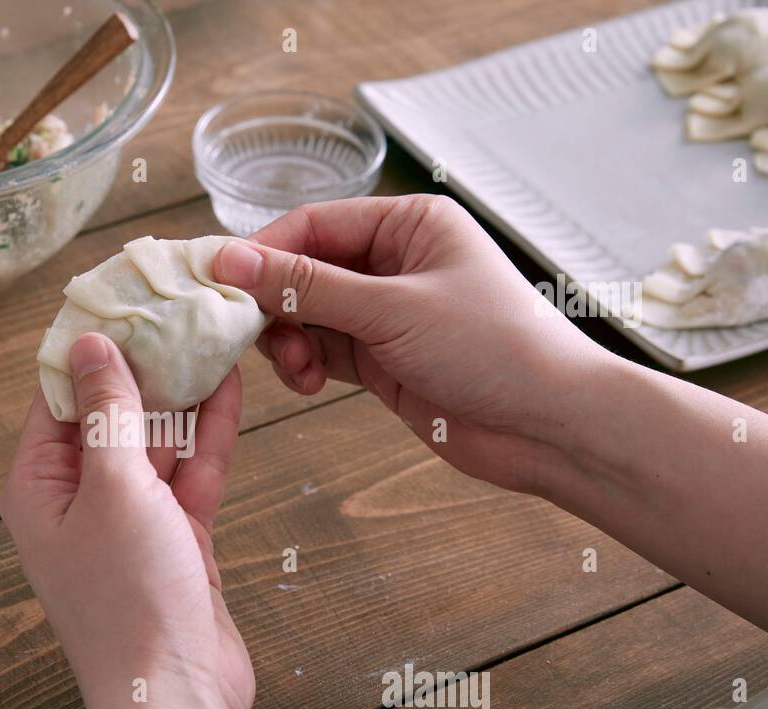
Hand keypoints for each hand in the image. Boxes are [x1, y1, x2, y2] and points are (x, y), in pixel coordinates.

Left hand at [0, 332, 252, 708]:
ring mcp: (129, 518)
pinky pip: (190, 472)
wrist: (175, 693)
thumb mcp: (113, 489)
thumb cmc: (129, 598)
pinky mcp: (175, 536)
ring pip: (157, 438)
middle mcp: (77, 497)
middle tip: (178, 303)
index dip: (88, 342)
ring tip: (211, 330)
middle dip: (144, 363)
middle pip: (111, 411)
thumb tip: (88, 344)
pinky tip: (231, 387)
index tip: (120, 290)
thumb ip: (108, 412)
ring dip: (184, 393)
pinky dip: (210, 435)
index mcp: (38, 485)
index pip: (57, 395)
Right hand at [212, 195, 610, 493]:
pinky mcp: (382, 359)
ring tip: (298, 370)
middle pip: (303, 270)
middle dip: (274, 305)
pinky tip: (309, 383)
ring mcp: (386, 313)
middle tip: (251, 338)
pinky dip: (305, 364)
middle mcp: (395, 261)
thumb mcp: (391, 309)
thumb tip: (230, 260)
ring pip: (307, 315)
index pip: (313, 225)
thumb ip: (307, 287)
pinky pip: (322, 350)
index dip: (263, 253)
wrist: (548, 425)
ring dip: (288, 342)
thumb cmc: (491, 347)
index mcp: (408, 224)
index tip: (219, 284)